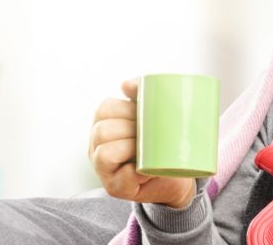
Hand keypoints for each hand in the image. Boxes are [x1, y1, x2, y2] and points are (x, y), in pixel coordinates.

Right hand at [89, 79, 195, 208]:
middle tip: (151, 134)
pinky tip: (148, 168)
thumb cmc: (160, 141)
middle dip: (130, 129)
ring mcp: (103, 169)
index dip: (127, 110)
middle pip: (103, 131)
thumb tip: (125, 85)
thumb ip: (141, 94)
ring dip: (130, 148)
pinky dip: (137, 171)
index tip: (147, 116)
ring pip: (104, 153)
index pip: (105, 109)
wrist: (176, 175)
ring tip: (148, 150)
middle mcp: (96, 146)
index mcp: (103, 124)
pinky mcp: (115, 188)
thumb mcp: (152, 115)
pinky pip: (120, 177)